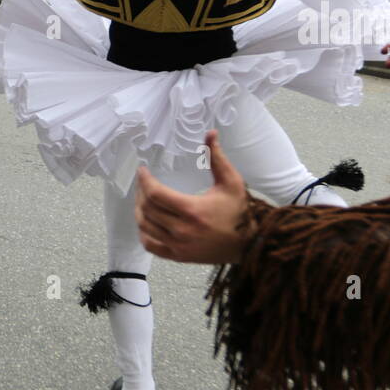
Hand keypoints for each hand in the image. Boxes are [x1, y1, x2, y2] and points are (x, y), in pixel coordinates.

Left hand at [135, 130, 253, 263]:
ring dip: (139, 211)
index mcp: (193, 210)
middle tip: (143, 183)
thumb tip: (210, 133)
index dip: (144, 181)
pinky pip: (150, 245)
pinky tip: (147, 221)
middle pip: (147, 209)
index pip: (156, 194)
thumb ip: (217, 158)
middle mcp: (182, 230)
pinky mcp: (178, 256)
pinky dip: (143, 232)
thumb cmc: (240, 211)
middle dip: (141, 193)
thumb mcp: (231, 182)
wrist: (249, 244)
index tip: (142, 171)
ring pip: (145, 227)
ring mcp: (178, 246)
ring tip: (143, 199)